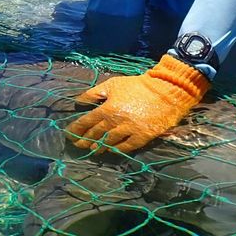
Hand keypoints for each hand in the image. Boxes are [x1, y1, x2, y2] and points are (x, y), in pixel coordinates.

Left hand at [66, 54, 210, 153]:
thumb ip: (94, 93)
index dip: (75, 130)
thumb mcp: (113, 84)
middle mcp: (115, 122)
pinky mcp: (142, 137)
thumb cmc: (137, 86)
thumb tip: (78, 101)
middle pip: (95, 135)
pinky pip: (126, 147)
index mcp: (107, 108)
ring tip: (93, 149)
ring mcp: (129, 131)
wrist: (166, 91)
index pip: (86, 123)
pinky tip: (111, 151)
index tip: (68, 134)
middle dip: (84, 140)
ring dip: (99, 147)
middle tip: (78, 144)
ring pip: (109, 143)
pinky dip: (117, 150)